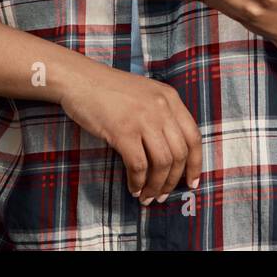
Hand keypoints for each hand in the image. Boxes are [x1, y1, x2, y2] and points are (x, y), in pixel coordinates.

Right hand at [58, 65, 201, 204]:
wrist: (80, 79)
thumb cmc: (110, 90)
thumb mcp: (147, 94)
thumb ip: (163, 115)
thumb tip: (172, 155)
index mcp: (170, 98)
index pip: (194, 136)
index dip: (196, 164)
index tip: (192, 182)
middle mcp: (162, 107)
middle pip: (180, 154)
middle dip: (173, 180)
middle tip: (164, 195)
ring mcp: (143, 119)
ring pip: (162, 163)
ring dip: (156, 185)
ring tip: (148, 196)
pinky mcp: (123, 131)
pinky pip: (139, 165)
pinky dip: (138, 181)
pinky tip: (134, 188)